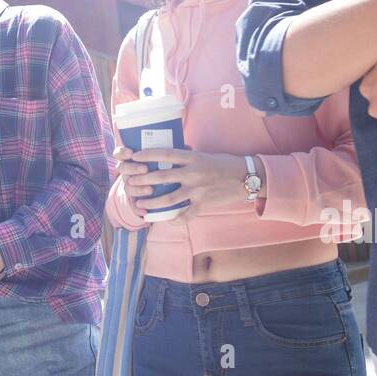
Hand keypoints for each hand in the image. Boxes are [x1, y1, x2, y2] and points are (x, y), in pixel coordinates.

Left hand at [117, 146, 249, 219]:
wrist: (245, 178)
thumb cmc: (224, 164)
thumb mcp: (204, 155)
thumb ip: (187, 157)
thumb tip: (169, 155)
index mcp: (192, 158)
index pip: (165, 154)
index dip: (148, 155)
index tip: (134, 156)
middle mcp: (193, 174)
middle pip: (162, 178)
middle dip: (143, 181)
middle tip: (131, 183)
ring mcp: (197, 191)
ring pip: (169, 199)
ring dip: (152, 202)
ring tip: (141, 204)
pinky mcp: (203, 205)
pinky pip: (185, 215)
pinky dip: (174, 219)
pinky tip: (164, 220)